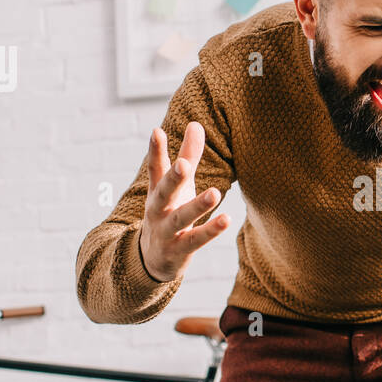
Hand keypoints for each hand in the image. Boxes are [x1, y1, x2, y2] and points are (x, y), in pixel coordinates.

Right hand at [138, 122, 230, 281]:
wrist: (154, 258)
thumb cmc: (170, 211)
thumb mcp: (179, 185)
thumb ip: (188, 155)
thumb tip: (196, 124)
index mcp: (157, 191)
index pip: (155, 168)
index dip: (155, 150)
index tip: (156, 131)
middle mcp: (158, 210)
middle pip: (163, 192)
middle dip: (172, 179)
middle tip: (184, 165)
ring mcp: (166, 231)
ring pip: (180, 218)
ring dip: (197, 206)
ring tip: (215, 193)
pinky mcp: (179, 250)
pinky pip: (195, 240)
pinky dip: (210, 231)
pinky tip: (226, 220)